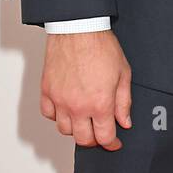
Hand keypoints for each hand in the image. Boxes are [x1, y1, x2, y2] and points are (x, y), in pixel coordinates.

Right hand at [41, 30, 132, 149]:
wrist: (78, 28)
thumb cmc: (101, 46)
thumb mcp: (123, 74)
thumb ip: (124, 102)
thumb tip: (125, 122)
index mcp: (100, 103)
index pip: (104, 137)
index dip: (112, 143)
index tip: (114, 142)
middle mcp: (78, 106)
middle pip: (83, 139)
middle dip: (94, 140)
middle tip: (100, 132)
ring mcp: (60, 100)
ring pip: (64, 130)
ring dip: (75, 129)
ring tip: (84, 119)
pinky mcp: (47, 91)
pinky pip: (48, 114)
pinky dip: (57, 116)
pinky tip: (66, 109)